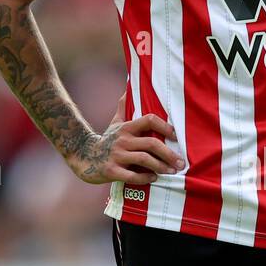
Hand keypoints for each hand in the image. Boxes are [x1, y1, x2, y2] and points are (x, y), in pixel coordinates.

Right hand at [67, 94, 183, 185]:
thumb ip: (124, 107)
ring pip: (144, 159)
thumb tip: (129, 86)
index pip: (149, 120)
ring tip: (171, 172)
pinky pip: (132, 175)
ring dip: (160, 166)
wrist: (84, 157)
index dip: (165, 126)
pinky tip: (153, 178)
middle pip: (151, 144)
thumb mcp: (115, 123)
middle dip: (169, 154)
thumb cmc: (107, 140)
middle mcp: (122, 140)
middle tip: (181, 163)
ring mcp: (116, 156)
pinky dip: (145, 178)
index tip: (176, 136)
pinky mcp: (111, 171)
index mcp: (126, 128)